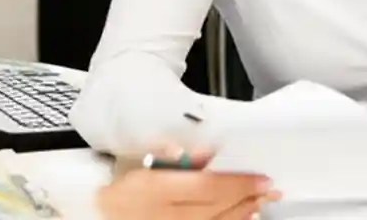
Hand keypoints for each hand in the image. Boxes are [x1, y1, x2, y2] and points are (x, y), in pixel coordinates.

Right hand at [97, 147, 280, 219]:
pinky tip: (243, 218)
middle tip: (269, 190)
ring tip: (261, 203)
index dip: (238, 183)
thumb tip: (204, 153)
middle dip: (247, 198)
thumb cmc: (121, 190)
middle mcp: (166, 216)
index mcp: (156, 190)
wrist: (97, 215)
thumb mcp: (145, 166)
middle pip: (217, 208)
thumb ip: (175, 158)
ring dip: (243, 214)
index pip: (208, 187)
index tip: (260, 179)